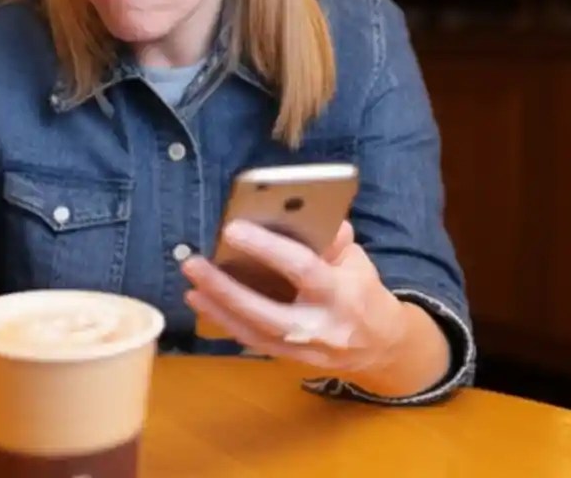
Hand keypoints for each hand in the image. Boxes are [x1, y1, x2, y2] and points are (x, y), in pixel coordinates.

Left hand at [181, 220, 409, 381]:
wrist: (380, 347)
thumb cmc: (362, 292)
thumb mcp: (356, 261)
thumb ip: (330, 239)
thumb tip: (298, 212)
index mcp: (341, 293)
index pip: (301, 268)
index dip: (267, 248)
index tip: (232, 228)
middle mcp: (319, 326)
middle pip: (265, 311)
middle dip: (226, 288)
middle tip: (194, 264)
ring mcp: (302, 349)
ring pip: (252, 331)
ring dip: (217, 308)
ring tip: (191, 285)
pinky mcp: (288, 359)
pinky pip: (251, 341)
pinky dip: (224, 321)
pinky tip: (202, 301)